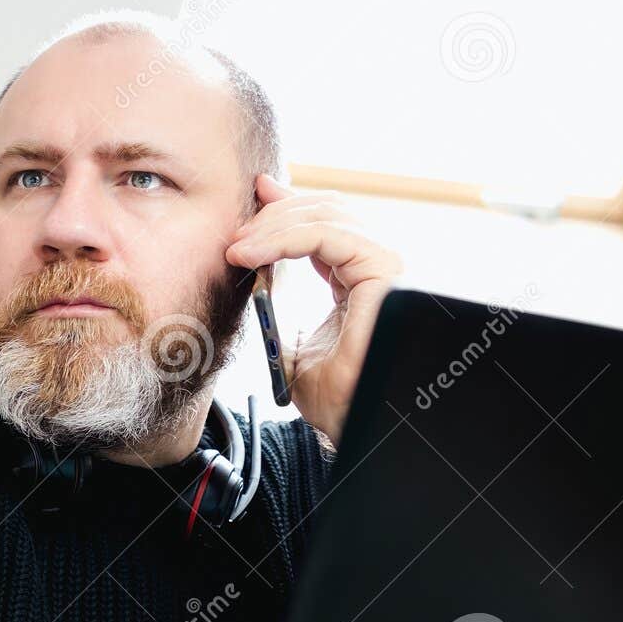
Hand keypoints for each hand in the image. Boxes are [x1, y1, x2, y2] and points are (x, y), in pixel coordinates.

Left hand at [225, 174, 403, 443]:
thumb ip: (281, 306)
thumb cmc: (330, 397)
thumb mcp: (293, 344)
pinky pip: (332, 234)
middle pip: (330, 210)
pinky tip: (252, 253)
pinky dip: (286, 237)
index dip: (290, 206)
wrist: (352, 424)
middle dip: (276, 214)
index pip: (329, 224)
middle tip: (234, 235)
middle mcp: (380, 267)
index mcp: (363, 280)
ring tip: (237, 249)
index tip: (255, 198)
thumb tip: (255, 268)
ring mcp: (388, 266)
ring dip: (274, 226)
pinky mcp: (385, 271)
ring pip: (330, 215)